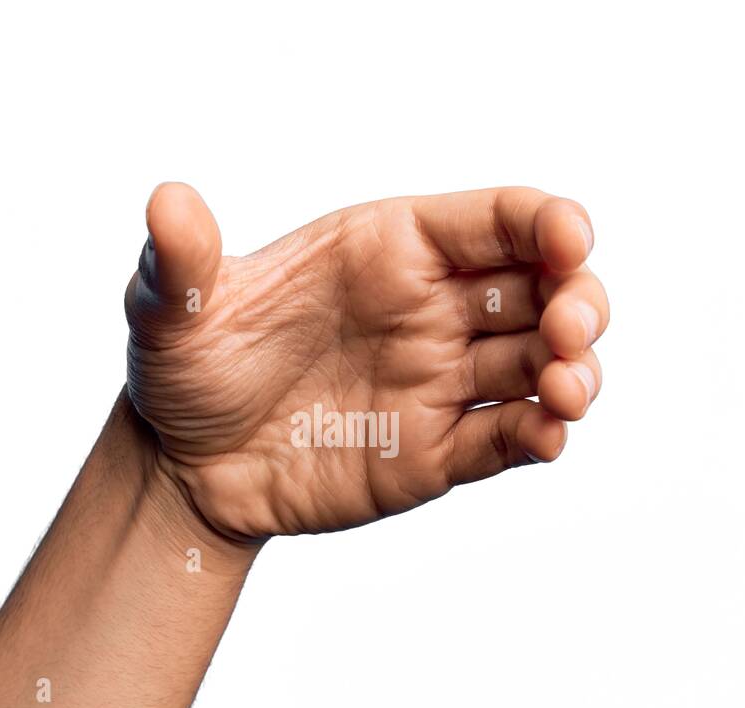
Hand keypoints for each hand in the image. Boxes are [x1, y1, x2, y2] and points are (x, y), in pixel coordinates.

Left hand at [126, 184, 608, 540]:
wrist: (183, 467)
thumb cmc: (186, 369)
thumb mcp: (170, 309)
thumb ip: (181, 260)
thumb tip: (167, 204)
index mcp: (389, 250)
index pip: (492, 220)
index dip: (545, 222)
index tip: (569, 239)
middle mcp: (431, 310)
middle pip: (542, 288)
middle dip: (577, 299)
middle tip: (569, 328)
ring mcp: (441, 383)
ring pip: (540, 364)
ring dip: (573, 371)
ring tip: (567, 390)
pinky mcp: (438, 452)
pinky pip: (505, 439)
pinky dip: (539, 437)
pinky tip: (546, 437)